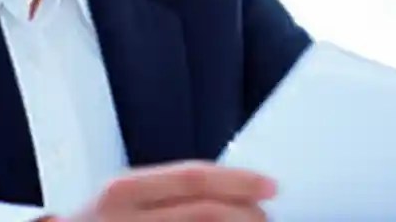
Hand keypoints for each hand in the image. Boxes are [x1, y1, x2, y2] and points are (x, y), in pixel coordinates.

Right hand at [53, 161, 275, 220]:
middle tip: (268, 216)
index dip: (239, 181)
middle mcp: (125, 217)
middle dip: (246, 214)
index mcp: (124, 190)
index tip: (271, 186)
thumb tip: (229, 192)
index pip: (194, 178)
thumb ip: (168, 193)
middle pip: (204, 211)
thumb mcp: (124, 200)